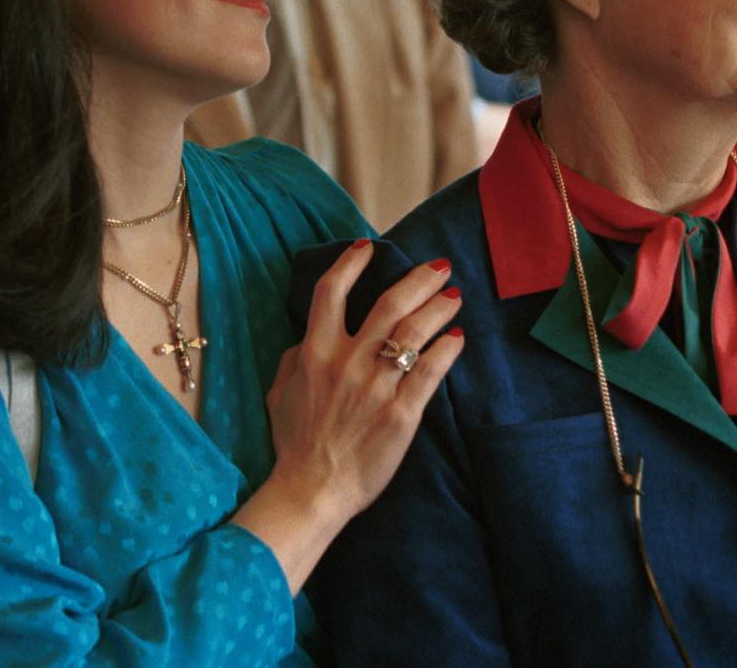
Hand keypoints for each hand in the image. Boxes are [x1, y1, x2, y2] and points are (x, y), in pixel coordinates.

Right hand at [267, 239, 462, 520]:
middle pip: (389, 304)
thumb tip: (310, 335)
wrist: (313, 488)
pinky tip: (456, 339)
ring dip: (439, 308)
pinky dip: (446, 351)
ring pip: (415, 332)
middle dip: (418, 278)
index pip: (331, 291)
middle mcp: (347, 361)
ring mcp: (377, 386)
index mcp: (314, 351)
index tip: (367, 248)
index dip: (351, 263)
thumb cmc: (294, 441)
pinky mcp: (402, 413)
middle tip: (439, 266)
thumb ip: (296, 356)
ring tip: (454, 296)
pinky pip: (430, 373)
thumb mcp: (281, 390)